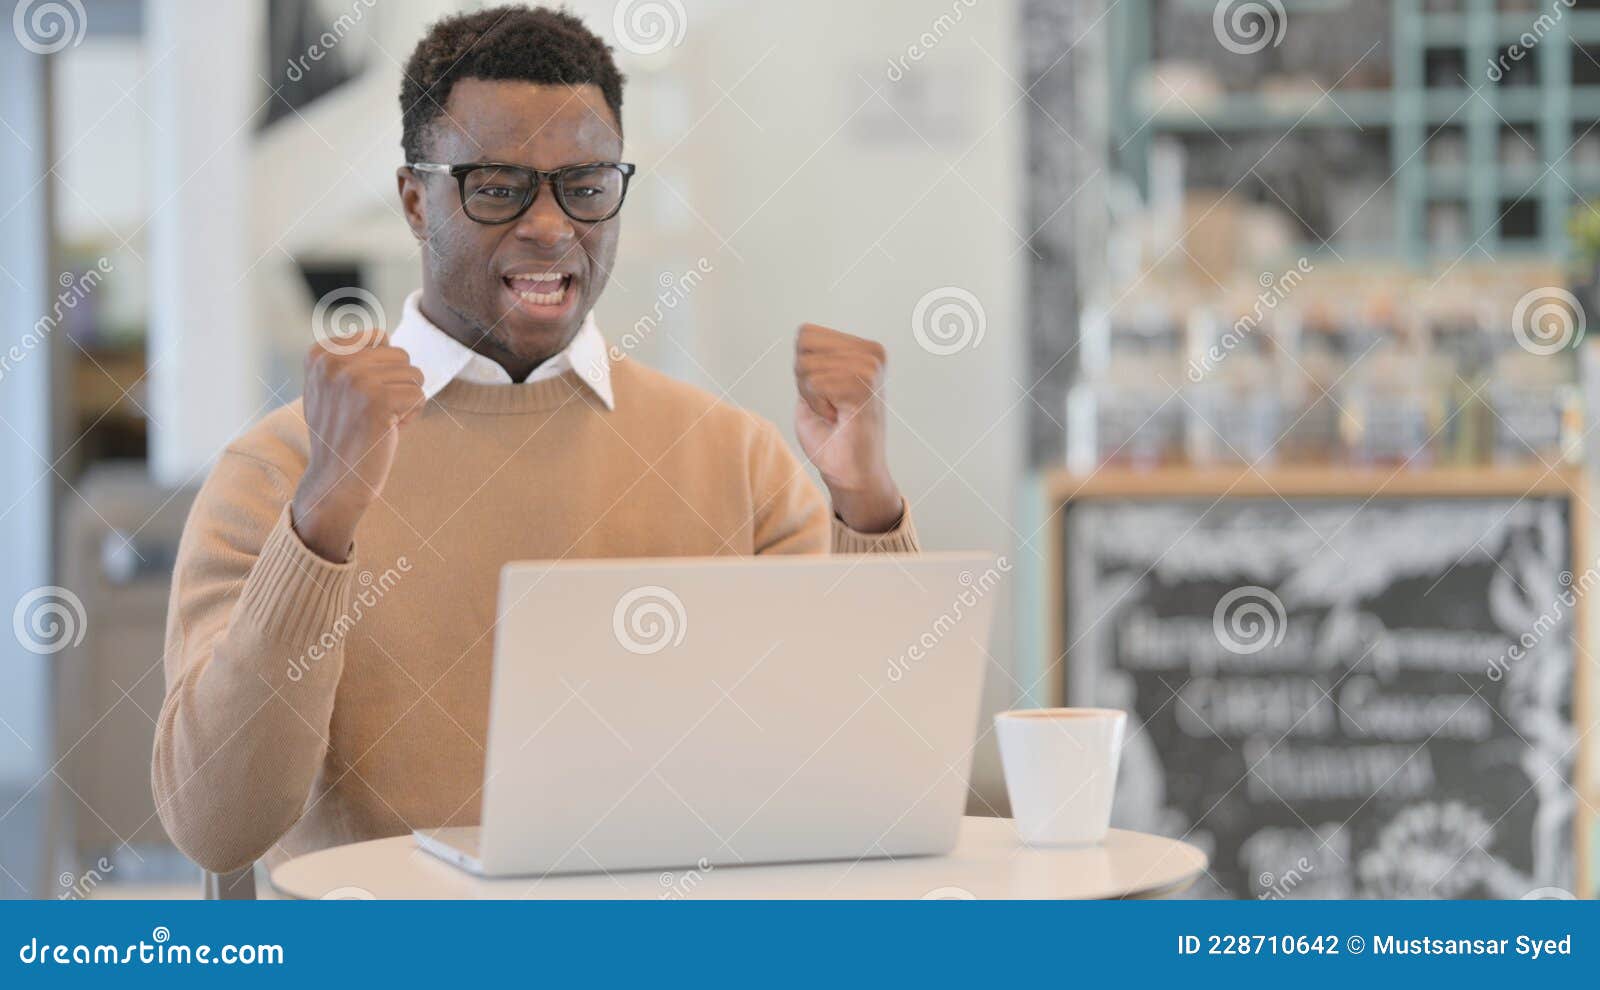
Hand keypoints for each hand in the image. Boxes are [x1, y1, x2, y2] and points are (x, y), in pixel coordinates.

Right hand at [291, 333, 424, 560]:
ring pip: (414, 374)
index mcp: (320, 353)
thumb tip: (384, 335)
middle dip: (396, 385)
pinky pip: (420, 395)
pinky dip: (411, 416)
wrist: (336, 481)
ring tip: (378, 421)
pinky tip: (387, 431)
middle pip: (400, 354)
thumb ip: (353, 358)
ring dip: (405, 401)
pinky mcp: (377, 400)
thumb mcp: (335, 387)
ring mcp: (354, 379)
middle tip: (371, 414)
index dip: (381, 370)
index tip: (357, 398)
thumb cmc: (344, 434)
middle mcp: (333, 361)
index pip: (380, 337)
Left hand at [793, 323, 902, 532]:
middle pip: (804, 346)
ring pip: (807, 365)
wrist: (851, 473)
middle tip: (830, 405)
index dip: (804, 369)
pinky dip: (817, 404)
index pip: (806, 334)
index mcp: (864, 348)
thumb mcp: (815, 386)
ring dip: (812, 395)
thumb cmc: (831, 435)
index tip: (825, 395)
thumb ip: (811, 358)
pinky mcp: (865, 384)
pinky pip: (814, 382)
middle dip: (805, 380)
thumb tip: (803, 333)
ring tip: (836, 413)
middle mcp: (872, 352)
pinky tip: (838, 417)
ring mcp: (871, 366)